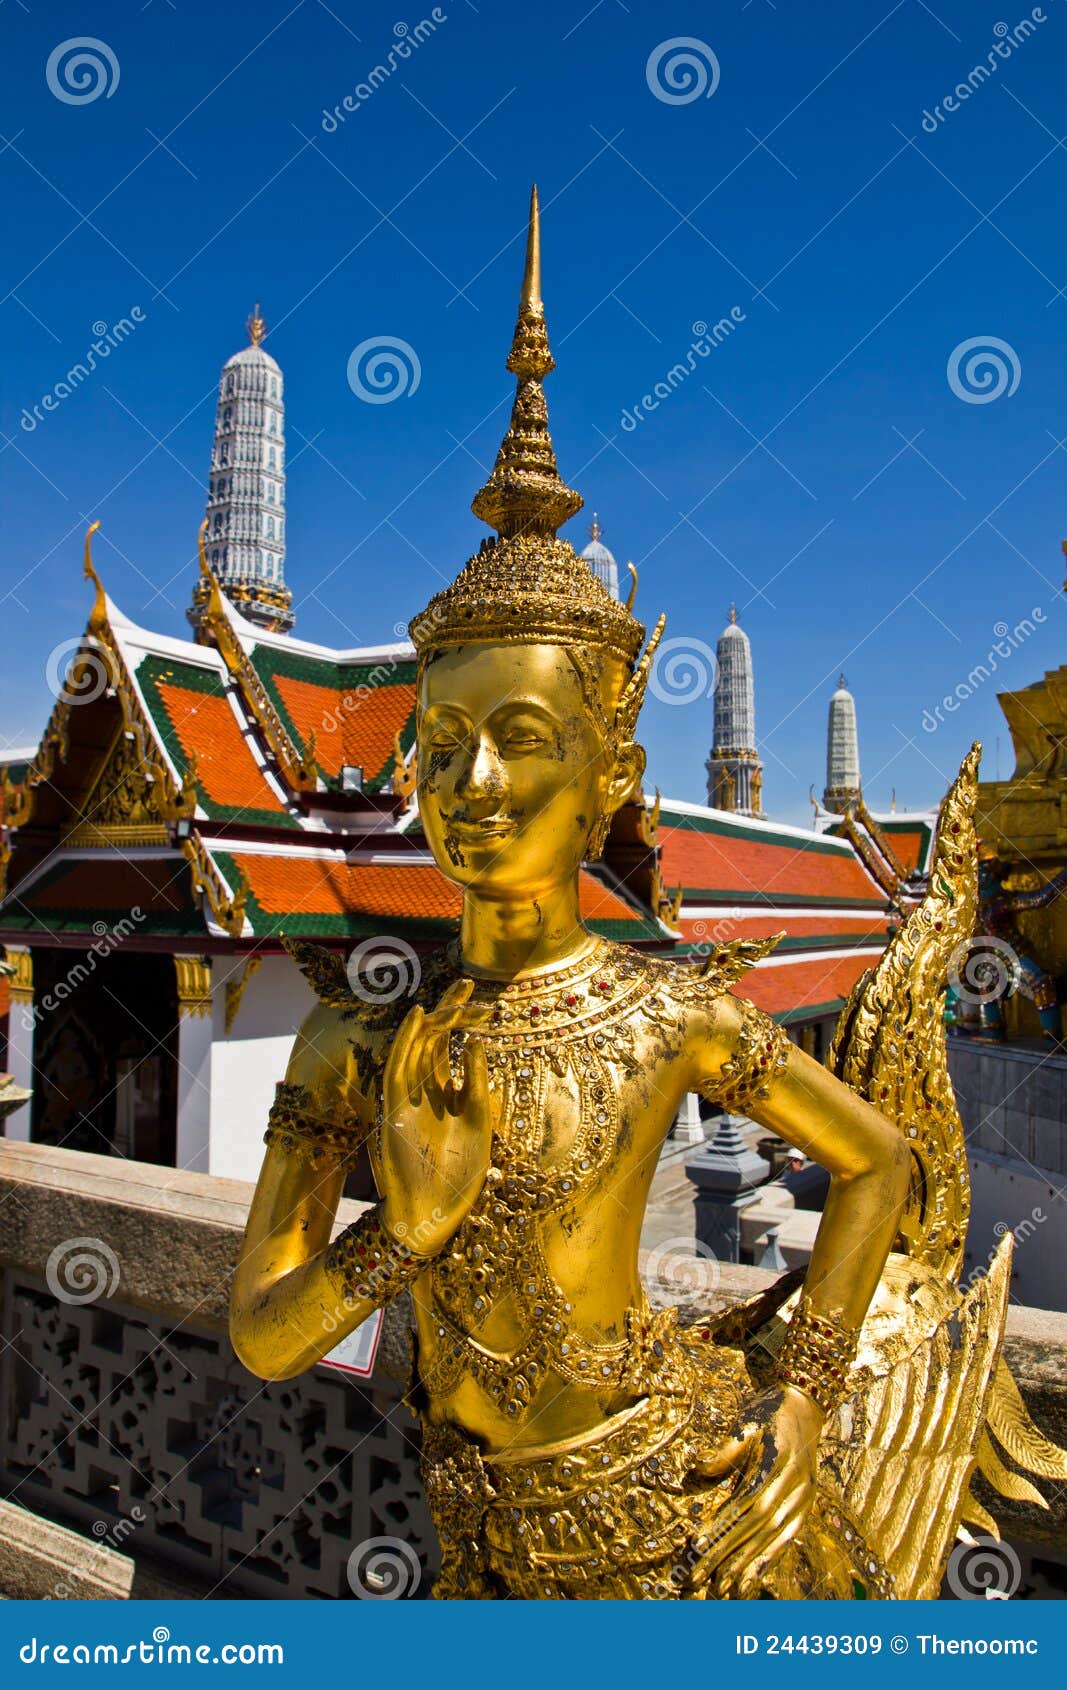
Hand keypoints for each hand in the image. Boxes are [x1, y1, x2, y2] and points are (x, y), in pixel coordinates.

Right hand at [377, 979, 491, 1257]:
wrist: (434, 1212)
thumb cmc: (459, 1174)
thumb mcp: (478, 1120)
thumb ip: (475, 1082)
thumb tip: (477, 1042)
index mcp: (444, 1093)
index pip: (449, 1046)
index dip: (464, 1022)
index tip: (486, 1003)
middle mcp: (424, 1089)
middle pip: (433, 1039)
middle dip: (450, 1012)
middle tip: (468, 985)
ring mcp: (408, 1097)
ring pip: (416, 1047)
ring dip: (432, 1019)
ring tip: (451, 994)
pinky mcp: (396, 1108)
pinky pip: (398, 1066)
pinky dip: (406, 1041)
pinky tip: (417, 1017)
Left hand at [687, 1385, 824, 1597]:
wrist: (805, 1403)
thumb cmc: (768, 1412)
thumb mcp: (745, 1424)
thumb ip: (724, 1451)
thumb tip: (697, 1468)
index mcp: (776, 1464)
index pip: (745, 1504)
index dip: (723, 1528)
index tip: (697, 1547)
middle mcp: (793, 1486)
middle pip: (757, 1528)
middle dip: (728, 1555)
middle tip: (699, 1578)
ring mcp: (803, 1498)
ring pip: (773, 1539)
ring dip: (748, 1567)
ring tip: (724, 1591)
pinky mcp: (806, 1505)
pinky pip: (788, 1538)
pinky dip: (769, 1560)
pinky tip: (752, 1579)